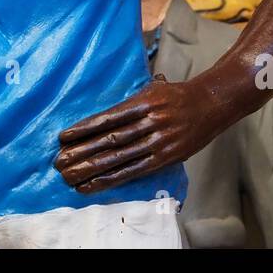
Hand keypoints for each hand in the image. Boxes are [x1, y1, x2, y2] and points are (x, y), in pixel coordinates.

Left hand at [56, 76, 219, 194]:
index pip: (108, 117)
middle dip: (83, 151)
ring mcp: (159, 141)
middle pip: (111, 139)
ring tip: (72, 176)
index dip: (85, 128)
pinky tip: (95, 183)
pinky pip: (135, 170)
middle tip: (60, 161)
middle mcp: (150, 121)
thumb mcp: (154, 88)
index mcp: (144, 102)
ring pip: (120, 157)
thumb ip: (131, 99)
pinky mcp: (166, 157)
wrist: (212, 104)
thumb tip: (106, 109)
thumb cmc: (177, 95)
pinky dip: (113, 178)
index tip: (64, 136)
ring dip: (93, 168)